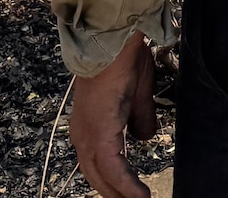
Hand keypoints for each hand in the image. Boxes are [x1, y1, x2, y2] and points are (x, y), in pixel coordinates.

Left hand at [68, 32, 155, 197]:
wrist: (115, 44)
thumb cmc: (123, 62)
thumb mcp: (136, 96)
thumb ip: (139, 120)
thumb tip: (145, 138)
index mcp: (90, 127)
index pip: (99, 164)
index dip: (114, 182)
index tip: (132, 194)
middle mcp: (83, 135)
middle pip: (96, 176)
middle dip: (115, 193)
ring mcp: (88, 135)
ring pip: (102, 176)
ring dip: (121, 193)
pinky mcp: (100, 133)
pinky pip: (113, 166)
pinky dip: (126, 184)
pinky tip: (141, 195)